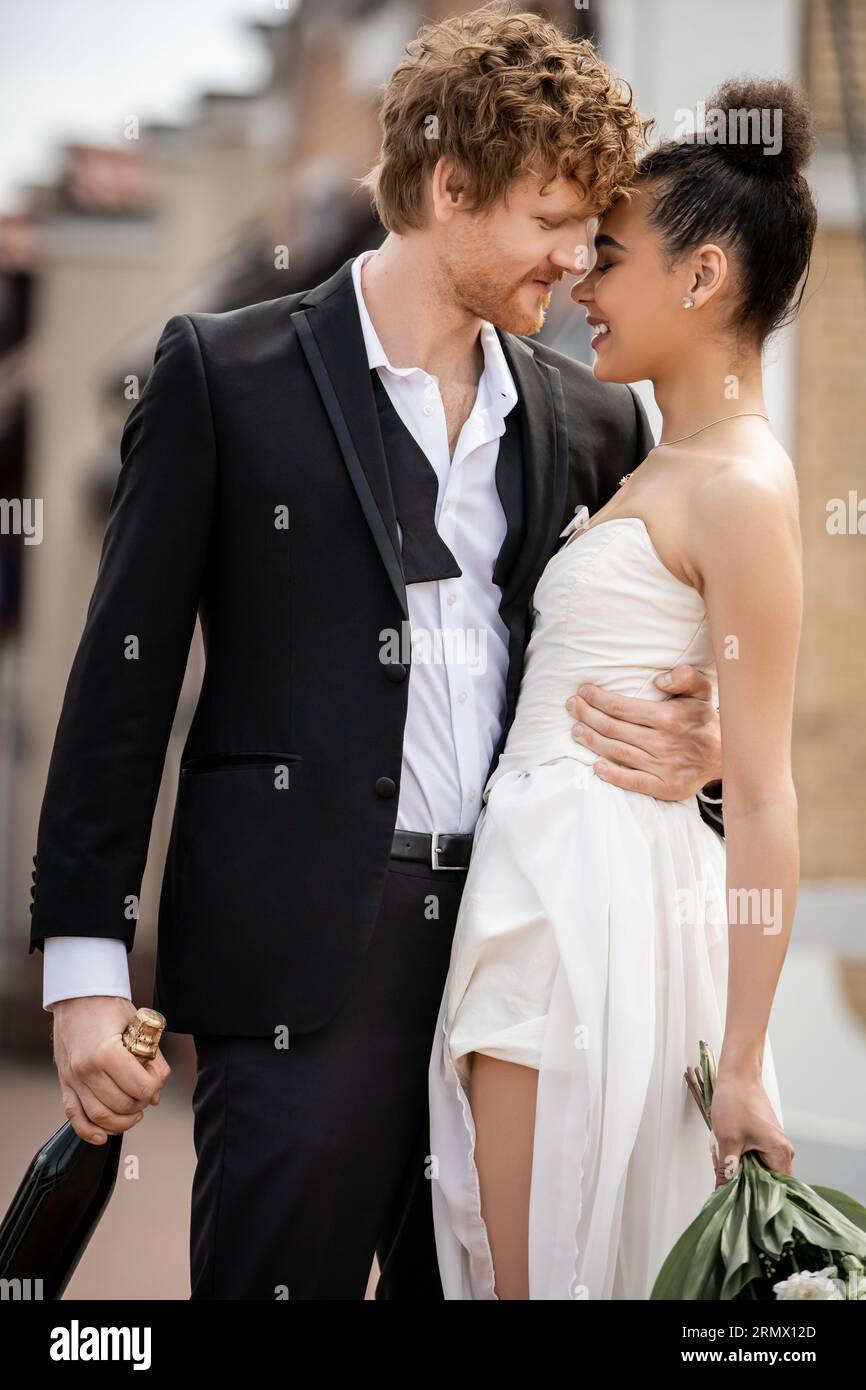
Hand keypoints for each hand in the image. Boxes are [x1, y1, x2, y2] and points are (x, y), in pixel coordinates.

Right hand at [51, 996, 170, 1143]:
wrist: (77, 996)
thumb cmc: (110, 1007)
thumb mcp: (138, 1026)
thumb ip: (151, 1060)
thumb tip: (155, 1096)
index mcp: (107, 1052)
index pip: (140, 1088)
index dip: (155, 1088)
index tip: (156, 1080)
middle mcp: (86, 1069)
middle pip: (121, 1106)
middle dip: (140, 1105)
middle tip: (145, 1094)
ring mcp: (72, 1078)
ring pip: (99, 1117)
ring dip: (121, 1122)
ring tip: (133, 1112)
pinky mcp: (64, 1082)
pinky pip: (74, 1116)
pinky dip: (88, 1131)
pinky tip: (103, 1135)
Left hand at [565, 663, 721, 799]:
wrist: (726, 755)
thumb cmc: (704, 719)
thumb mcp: (701, 691)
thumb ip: (684, 677)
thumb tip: (659, 680)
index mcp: (668, 718)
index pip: (621, 707)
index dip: (597, 698)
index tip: (582, 691)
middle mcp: (662, 743)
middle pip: (612, 728)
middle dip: (587, 715)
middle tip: (571, 706)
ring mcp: (662, 767)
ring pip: (616, 752)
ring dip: (591, 740)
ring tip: (576, 731)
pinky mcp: (663, 787)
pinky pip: (631, 781)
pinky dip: (611, 774)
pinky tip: (595, 765)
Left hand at [709, 1068, 793, 1188]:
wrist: (737, 1075)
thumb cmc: (736, 1101)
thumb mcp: (728, 1139)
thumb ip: (727, 1170)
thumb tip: (723, 1194)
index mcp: (780, 1153)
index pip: (776, 1192)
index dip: (756, 1199)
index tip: (739, 1201)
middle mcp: (783, 1151)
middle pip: (766, 1182)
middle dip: (744, 1182)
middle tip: (725, 1176)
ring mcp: (774, 1145)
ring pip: (757, 1170)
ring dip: (739, 1169)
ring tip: (724, 1159)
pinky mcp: (764, 1139)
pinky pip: (754, 1158)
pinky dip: (740, 1158)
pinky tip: (726, 1151)